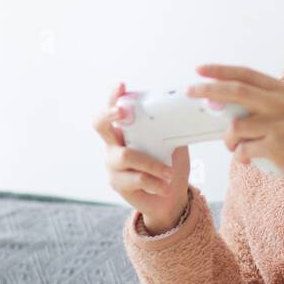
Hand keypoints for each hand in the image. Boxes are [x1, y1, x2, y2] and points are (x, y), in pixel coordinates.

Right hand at [93, 81, 190, 232]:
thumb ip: (172, 129)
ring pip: (127, 156)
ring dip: (152, 164)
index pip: (115, 107)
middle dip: (110, 114)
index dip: (114, 96)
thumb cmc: (170, 165)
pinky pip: (136, 178)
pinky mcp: (117, 182)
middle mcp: (114, 143)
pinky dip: (155, 182)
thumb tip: (184, 110)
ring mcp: (112, 163)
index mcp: (127, 129)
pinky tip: (164, 187)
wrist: (171, 197)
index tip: (121, 86)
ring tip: (169, 173)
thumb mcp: (174, 144)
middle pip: (100, 124)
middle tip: (122, 112)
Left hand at [186, 64, 283, 193]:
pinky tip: (250, 159)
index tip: (199, 70)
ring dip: (228, 140)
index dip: (220, 71)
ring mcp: (281, 124)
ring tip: (236, 147)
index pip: (246, 74)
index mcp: (282, 90)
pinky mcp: (277, 146)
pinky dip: (240, 156)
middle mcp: (282, 102)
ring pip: (235, 126)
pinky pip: (243, 149)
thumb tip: (217, 102)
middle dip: (209, 90)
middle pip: (236, 91)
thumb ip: (259, 103)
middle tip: (189, 92)